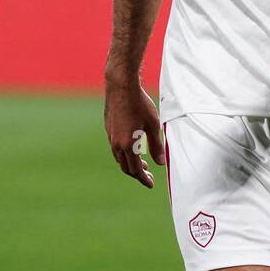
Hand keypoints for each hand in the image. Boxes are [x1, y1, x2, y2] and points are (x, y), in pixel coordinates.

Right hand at [103, 71, 165, 187]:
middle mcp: (116, 144)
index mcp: (127, 145)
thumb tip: (160, 163)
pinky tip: (132, 148)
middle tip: (149, 176)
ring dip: (130, 163)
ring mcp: (110, 136)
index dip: (144, 179)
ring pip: (119, 158)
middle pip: (125, 167)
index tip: (151, 184)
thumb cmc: (139, 104)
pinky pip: (116, 148)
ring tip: (142, 164)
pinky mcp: (109, 128)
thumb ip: (156, 146)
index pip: (135, 170)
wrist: (121, 86)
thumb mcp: (153, 125)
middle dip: (138, 174)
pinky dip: (125, 153)